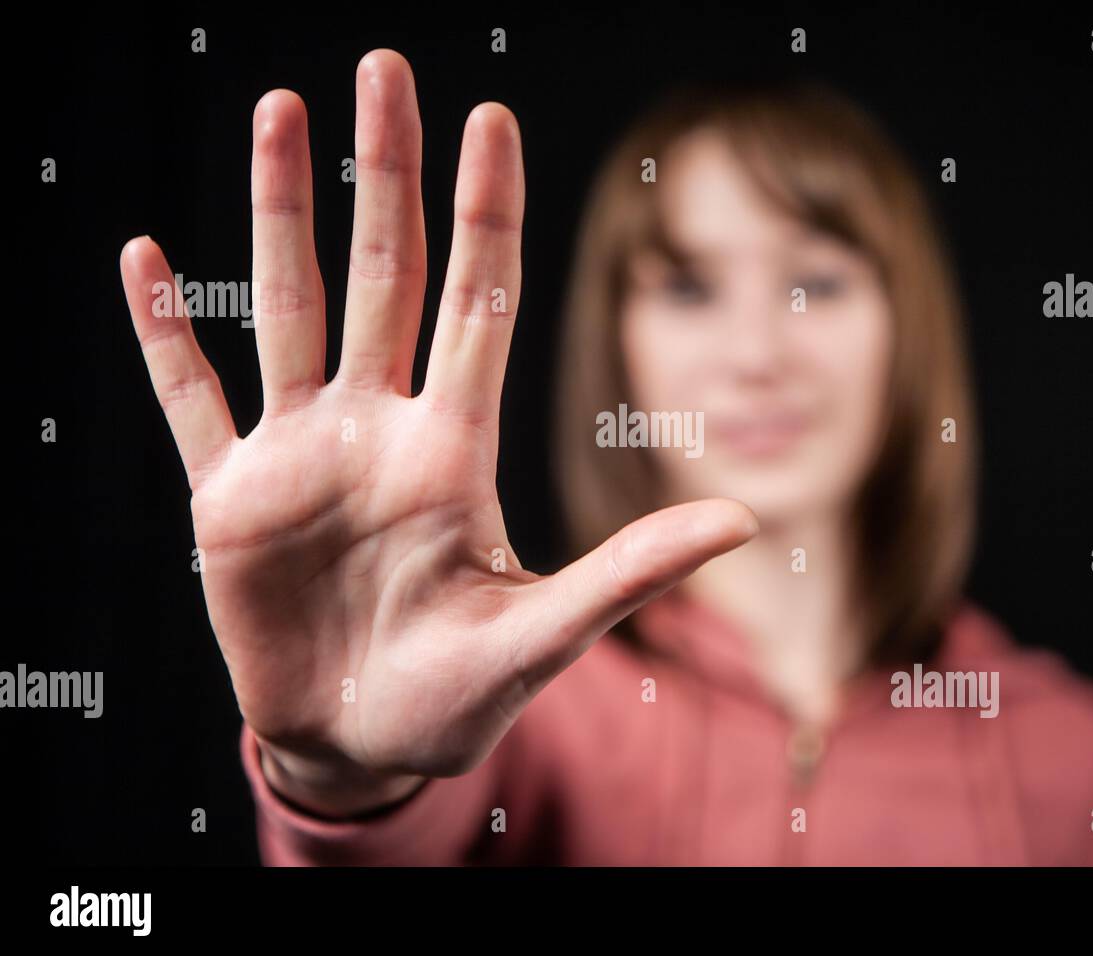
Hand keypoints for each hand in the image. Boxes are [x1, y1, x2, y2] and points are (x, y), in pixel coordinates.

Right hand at [118, 50, 756, 815]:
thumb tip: (745, 520)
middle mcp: (379, 429)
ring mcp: (302, 455)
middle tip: (385, 68)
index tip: (490, 119)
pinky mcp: (231, 498)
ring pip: (287, 307)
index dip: (485, 210)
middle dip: (384, 172)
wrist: (366, 744)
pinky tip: (144, 259)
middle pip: (384, 273)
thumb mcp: (544, 632)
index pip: (476, 300)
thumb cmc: (461, 694)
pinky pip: (192, 400)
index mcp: (454, 450)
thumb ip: (631, 572)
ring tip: (280, 112)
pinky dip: (165, 337)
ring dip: (279, 212)